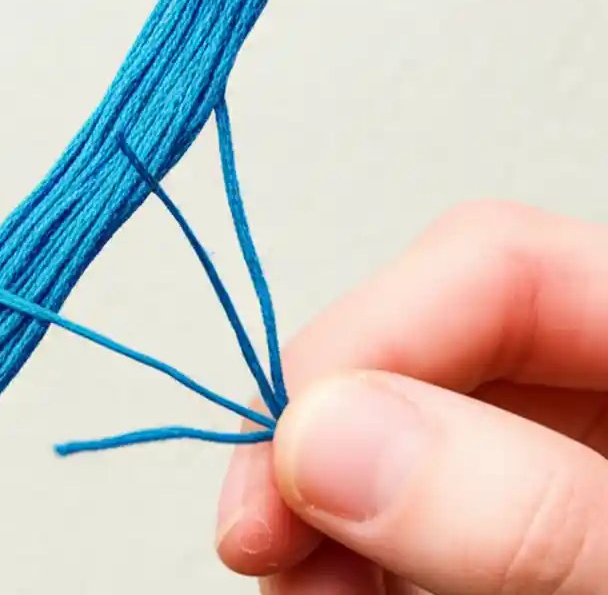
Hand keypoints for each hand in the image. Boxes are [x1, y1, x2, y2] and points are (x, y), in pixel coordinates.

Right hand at [216, 202, 607, 593]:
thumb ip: (528, 510)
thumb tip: (328, 438)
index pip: (496, 265)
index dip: (366, 341)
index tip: (285, 456)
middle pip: (421, 348)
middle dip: (322, 441)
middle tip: (265, 534)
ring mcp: (563, 466)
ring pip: (390, 432)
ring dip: (316, 509)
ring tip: (307, 589)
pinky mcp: (519, 533)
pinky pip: (405, 512)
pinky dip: (348, 556)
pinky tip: (343, 592)